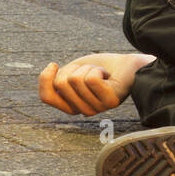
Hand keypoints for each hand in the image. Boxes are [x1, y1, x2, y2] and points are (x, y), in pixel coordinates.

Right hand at [38, 52, 155, 116]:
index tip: (54, 64)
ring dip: (88, 68)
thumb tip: (48, 75)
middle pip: (61, 84)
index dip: (45, 78)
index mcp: (72, 106)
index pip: (47, 97)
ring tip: (100, 73)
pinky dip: (97, 69)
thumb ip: (57, 79)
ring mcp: (97, 108)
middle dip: (74, 68)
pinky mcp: (110, 102)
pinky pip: (91, 79)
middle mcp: (83, 111)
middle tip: (90, 71)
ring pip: (76, 79)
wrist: (130, 65)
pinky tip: (107, 75)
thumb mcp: (72, 71)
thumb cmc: (100, 67)